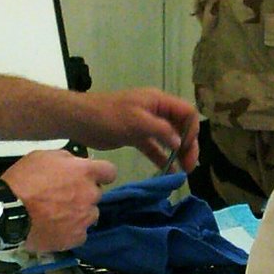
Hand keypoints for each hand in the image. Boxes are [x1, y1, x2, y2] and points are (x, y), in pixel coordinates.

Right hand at [2, 149, 116, 253]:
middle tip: (63, 197)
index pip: (109, 171)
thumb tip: (76, 163)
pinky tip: (56, 229)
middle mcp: (90, 195)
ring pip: (90, 215)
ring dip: (79, 214)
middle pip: (96, 194)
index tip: (90, 177)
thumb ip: (66, 159)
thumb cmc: (24, 179)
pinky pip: (80, 234)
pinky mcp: (76, 238)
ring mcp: (85, 219)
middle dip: (84, 194)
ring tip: (58, 216)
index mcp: (85, 172)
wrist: (9, 211)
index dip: (101, 174)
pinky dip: (71, 232)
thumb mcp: (43, 156)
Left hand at [71, 88, 199, 172]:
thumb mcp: (137, 121)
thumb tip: (180, 143)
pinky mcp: (136, 136)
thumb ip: (161, 130)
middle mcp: (156, 111)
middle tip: (190, 166)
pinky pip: (155, 148)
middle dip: (188, 146)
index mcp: (158, 101)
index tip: (188, 149)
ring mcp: (146, 124)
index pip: (187, 112)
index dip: (192, 130)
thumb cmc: (108, 116)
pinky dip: (163, 158)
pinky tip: (169, 172)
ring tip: (184, 171)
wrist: (80, 120)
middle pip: (181, 127)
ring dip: (178, 154)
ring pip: (169, 139)